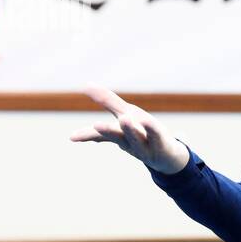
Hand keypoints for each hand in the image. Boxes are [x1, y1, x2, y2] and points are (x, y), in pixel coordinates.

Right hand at [69, 83, 190, 174]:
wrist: (168, 157)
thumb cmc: (143, 133)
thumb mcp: (125, 115)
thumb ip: (108, 101)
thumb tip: (86, 85)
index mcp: (119, 136)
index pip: (102, 135)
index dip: (88, 135)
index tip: (72, 138)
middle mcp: (130, 142)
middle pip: (118, 137)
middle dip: (108, 131)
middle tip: (97, 125)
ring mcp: (146, 144)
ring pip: (136, 138)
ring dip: (130, 130)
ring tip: (124, 118)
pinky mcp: (162, 143)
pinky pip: (157, 136)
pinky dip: (152, 129)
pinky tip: (148, 121)